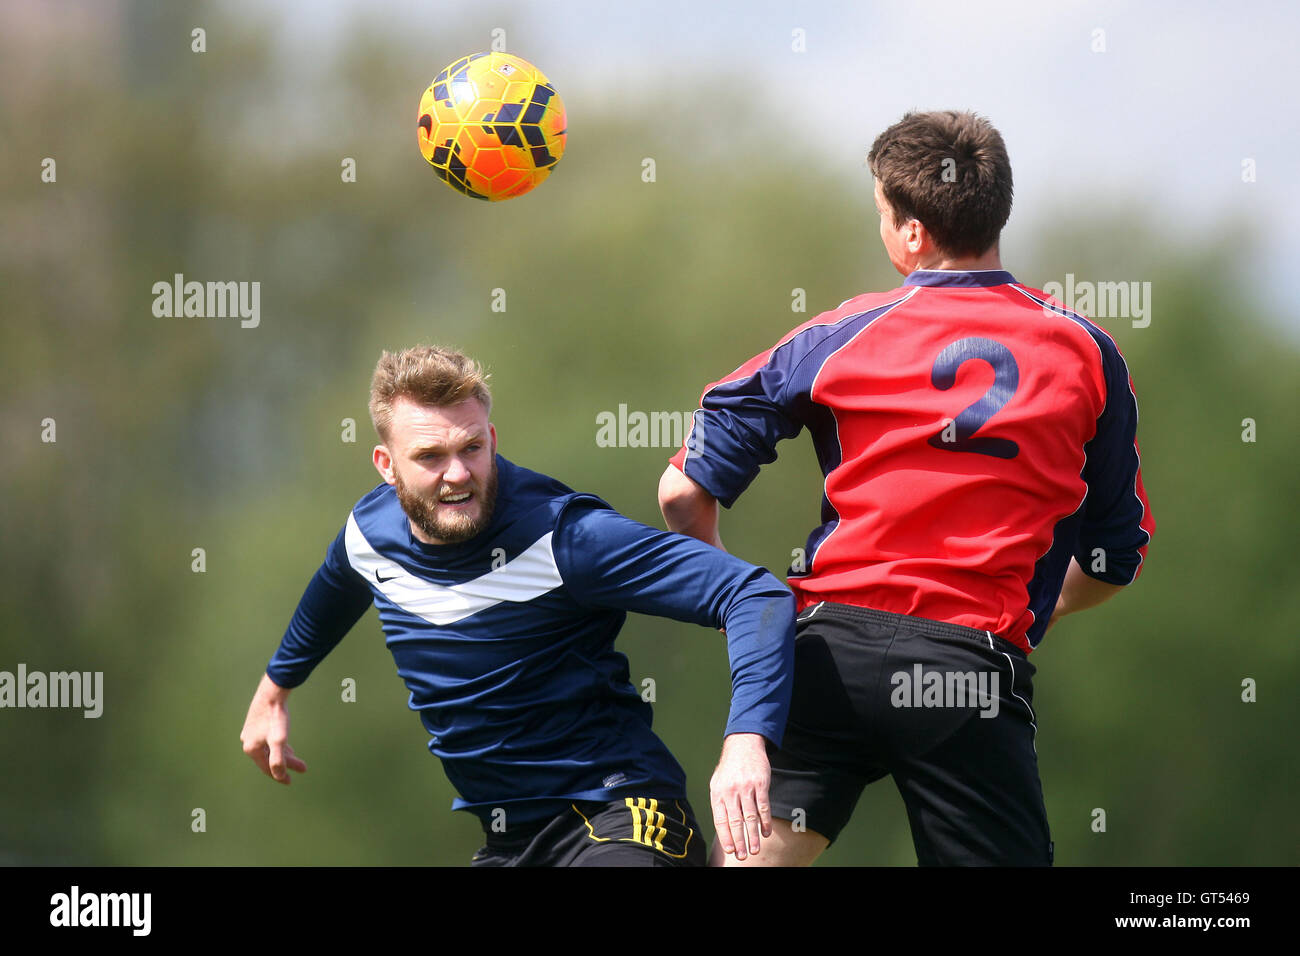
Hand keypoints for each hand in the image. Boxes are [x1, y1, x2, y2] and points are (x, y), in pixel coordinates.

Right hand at [240, 673, 306, 784]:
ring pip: (269, 749)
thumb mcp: (279, 741)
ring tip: (296, 758)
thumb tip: (279, 776)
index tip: (290, 781)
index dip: (279, 776)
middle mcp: (248, 742)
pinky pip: (267, 741)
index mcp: (251, 749)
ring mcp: (251, 732)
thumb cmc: (276, 717)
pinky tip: (286, 746)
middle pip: (269, 758)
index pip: (267, 769)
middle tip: (303, 768)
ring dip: (284, 755)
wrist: (272, 693)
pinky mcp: (256, 723)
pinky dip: (278, 746)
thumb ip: (278, 760)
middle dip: (286, 764)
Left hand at [709, 732, 771, 860]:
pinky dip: (765, 822)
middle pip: (736, 822)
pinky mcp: (760, 784)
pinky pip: (763, 807)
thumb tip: (723, 828)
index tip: (730, 851)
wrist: (743, 745)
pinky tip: (766, 833)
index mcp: (718, 793)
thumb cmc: (729, 768)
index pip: (720, 820)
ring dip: (753, 836)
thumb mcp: (717, 783)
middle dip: (740, 842)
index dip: (725, 837)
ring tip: (755, 850)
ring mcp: (746, 788)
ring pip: (750, 817)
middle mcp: (730, 791)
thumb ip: (719, 803)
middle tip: (743, 856)